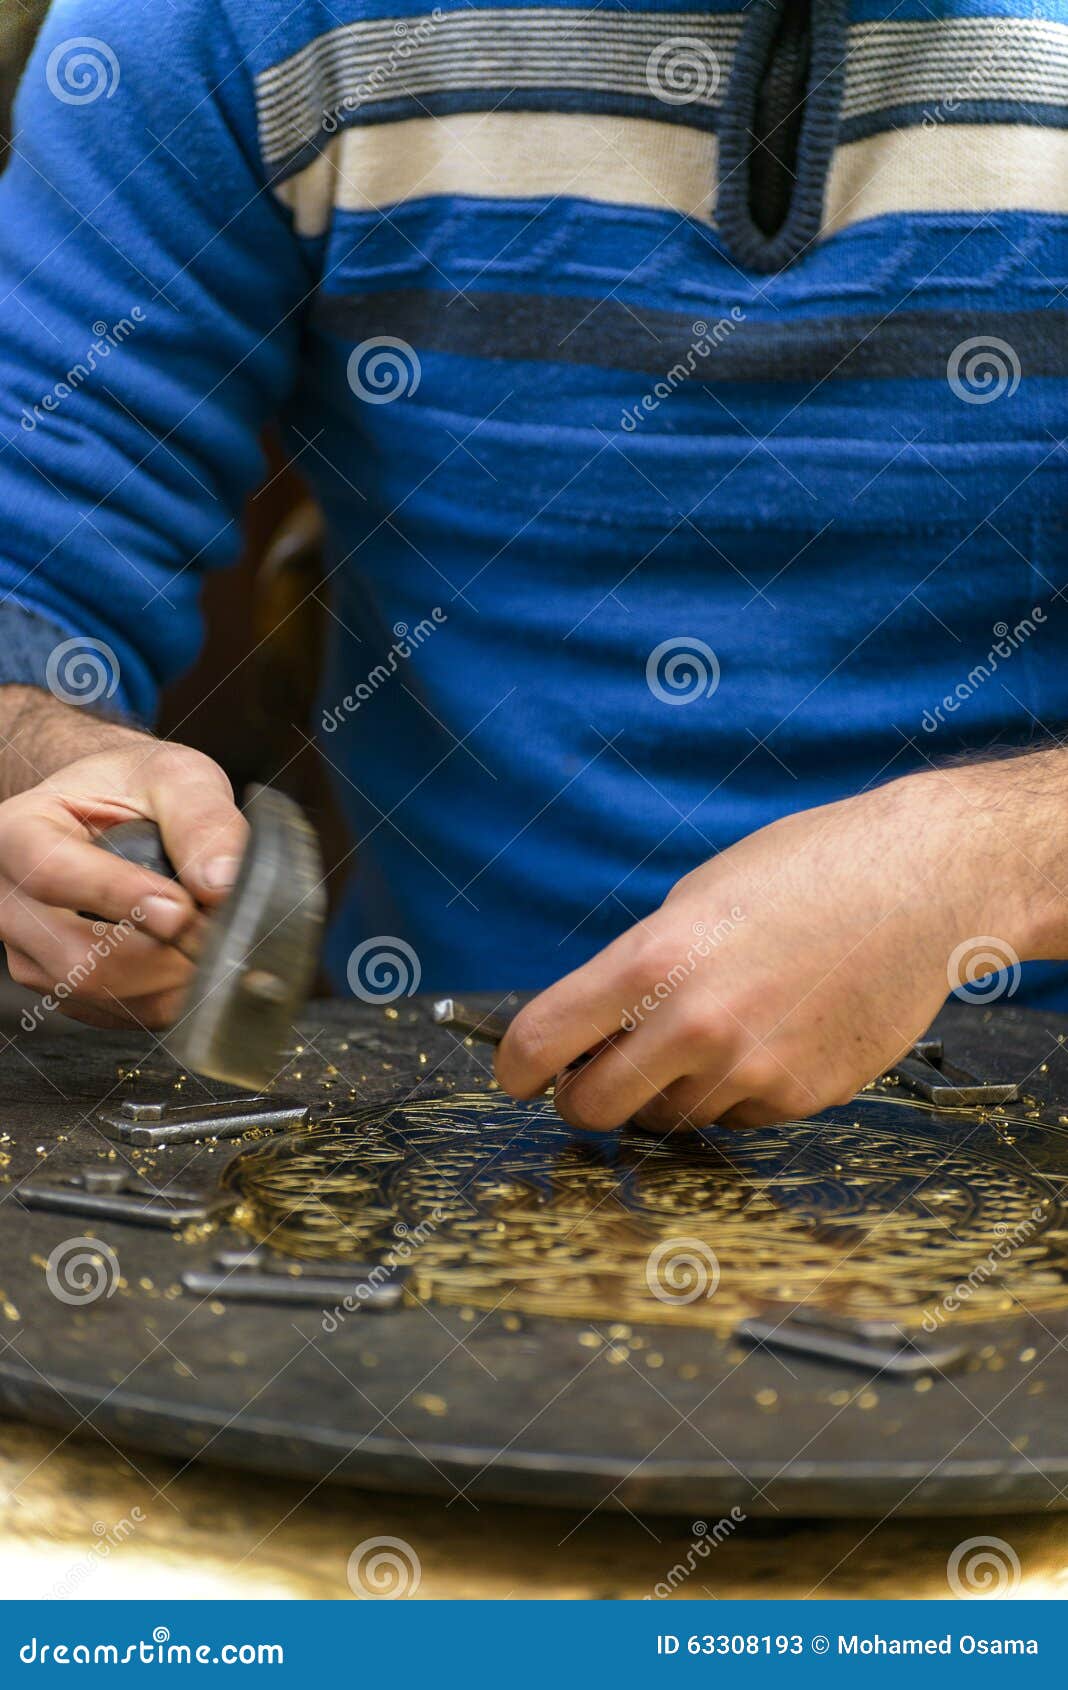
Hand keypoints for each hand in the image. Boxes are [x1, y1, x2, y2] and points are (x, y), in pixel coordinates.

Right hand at [0, 705, 245, 1028]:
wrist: (111, 812)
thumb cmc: (134, 787)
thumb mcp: (174, 777)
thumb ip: (201, 819)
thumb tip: (221, 882)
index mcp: (18, 831)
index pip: (52, 873)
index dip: (119, 896)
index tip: (181, 909)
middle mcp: (9, 899)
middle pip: (75, 956)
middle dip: (162, 955)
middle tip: (219, 934)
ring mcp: (29, 950)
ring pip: (97, 993)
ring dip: (170, 981)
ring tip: (212, 942)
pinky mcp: (58, 986)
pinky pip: (113, 1014)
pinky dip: (165, 998)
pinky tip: (190, 962)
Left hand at [495, 771, 1042, 1131]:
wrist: (918, 884)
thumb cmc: (802, 874)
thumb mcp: (695, 900)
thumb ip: (636, 970)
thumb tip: (588, 1030)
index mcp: (650, 962)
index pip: (541, 1042)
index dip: (515, 1068)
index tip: (516, 1076)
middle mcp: (693, 1026)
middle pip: (593, 1109)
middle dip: (585, 1098)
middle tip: (594, 1079)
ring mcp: (749, 1069)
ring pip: (667, 1120)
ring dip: (665, 1094)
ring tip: (705, 1035)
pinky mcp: (799, 1097)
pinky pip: (734, 1118)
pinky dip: (732, 1093)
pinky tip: (765, 1039)